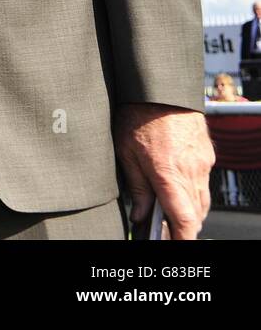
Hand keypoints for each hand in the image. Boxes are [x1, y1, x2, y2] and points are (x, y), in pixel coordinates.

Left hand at [114, 102, 213, 238]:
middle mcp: (191, 171)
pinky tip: (177, 188)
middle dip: (184, 227)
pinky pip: (203, 181)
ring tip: (169, 212)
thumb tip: (140, 216)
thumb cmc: (138, 114)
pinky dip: (193, 191)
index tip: (174, 245)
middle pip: (197, 213)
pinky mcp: (206, 154)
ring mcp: (202, 162)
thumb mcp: (125, 151)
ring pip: (202, 199)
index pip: (185, 219)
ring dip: (190, 210)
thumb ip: (137, 187)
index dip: (182, 238)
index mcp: (169, 173)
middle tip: (166, 231)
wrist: (161, 87)